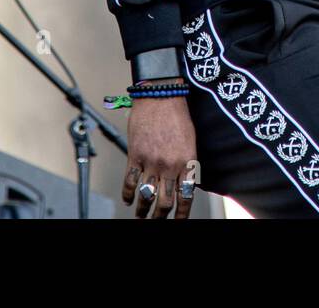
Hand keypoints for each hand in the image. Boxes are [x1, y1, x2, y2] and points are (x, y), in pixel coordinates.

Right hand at [122, 79, 198, 218]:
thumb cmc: (177, 115)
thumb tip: (184, 183)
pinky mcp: (135, 155)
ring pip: (146, 196)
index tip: (178, 222)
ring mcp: (152, 162)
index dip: (182, 214)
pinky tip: (127, 200)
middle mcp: (170, 165)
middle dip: (160, 218)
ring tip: (141, 216)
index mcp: (187, 162)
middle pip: (165, 203)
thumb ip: (187, 163)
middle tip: (157, 222)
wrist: (161, 96)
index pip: (185, 197)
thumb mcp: (190, 141)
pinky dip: (127, 194)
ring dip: (143, 211)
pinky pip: (129, 181)